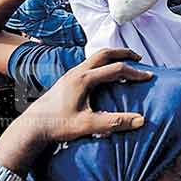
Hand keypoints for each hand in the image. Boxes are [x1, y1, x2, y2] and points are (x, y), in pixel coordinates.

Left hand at [0, 48, 150, 172]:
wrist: (32, 126)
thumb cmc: (58, 125)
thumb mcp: (88, 126)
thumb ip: (114, 122)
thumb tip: (140, 120)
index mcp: (84, 79)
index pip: (116, 69)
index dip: (134, 72)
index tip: (148, 76)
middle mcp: (77, 72)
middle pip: (104, 54)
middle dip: (123, 53)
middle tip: (138, 59)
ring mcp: (70, 74)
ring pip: (95, 58)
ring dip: (112, 57)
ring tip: (124, 64)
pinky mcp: (66, 80)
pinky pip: (88, 65)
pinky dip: (102, 64)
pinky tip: (105, 76)